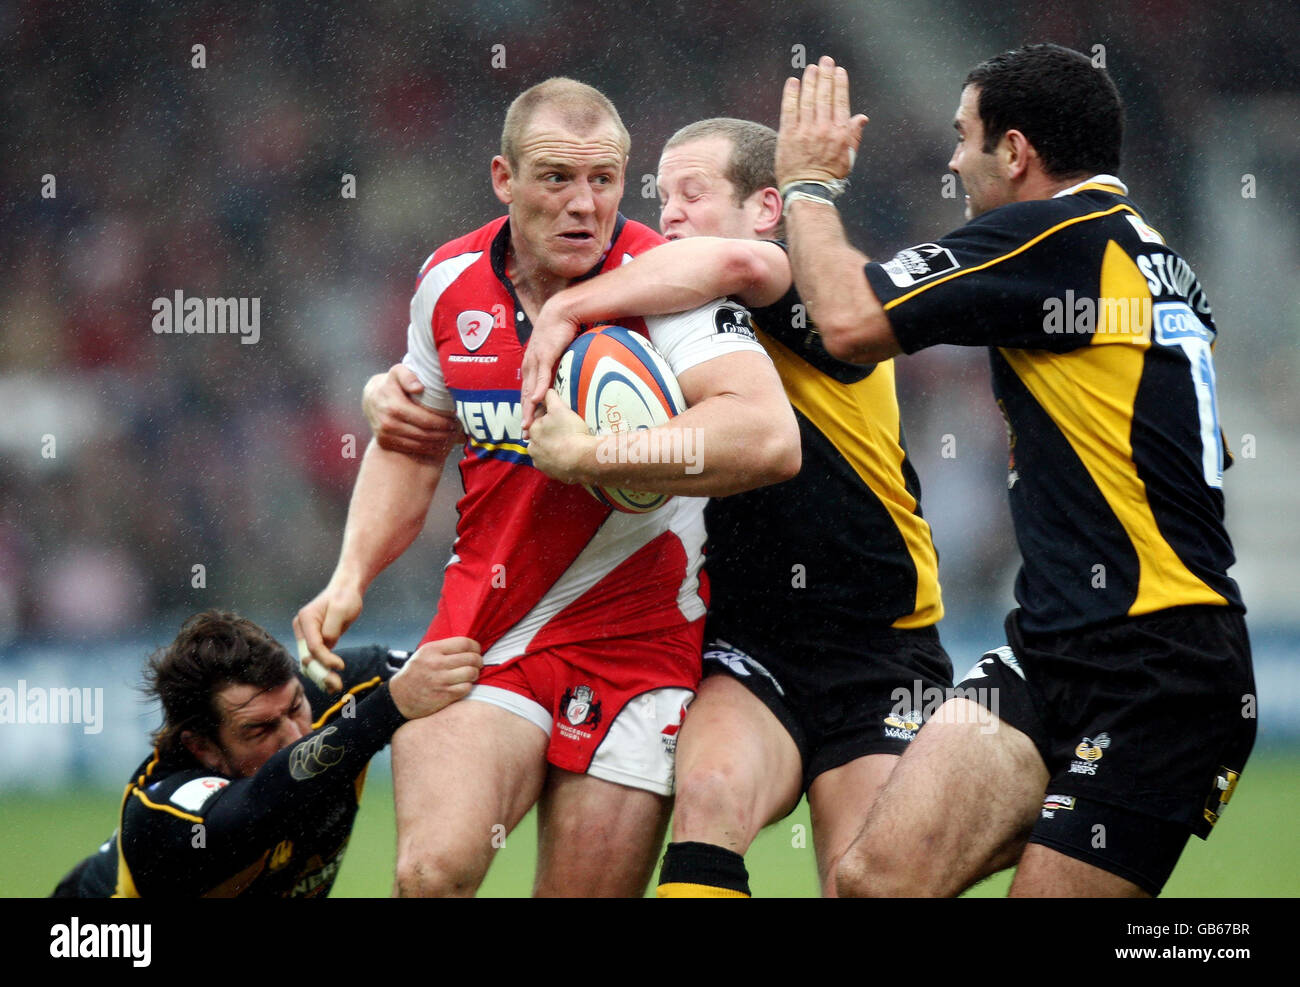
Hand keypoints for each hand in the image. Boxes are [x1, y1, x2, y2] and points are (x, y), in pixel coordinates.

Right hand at [293, 581, 363, 692]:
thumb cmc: (345, 597)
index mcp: (305, 619)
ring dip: (322, 675)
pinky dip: (324, 670)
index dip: (325, 659)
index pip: (312, 646)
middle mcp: (302, 628)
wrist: (346, 590)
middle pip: (308, 656)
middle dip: (321, 672)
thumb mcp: (341, 609)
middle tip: (335, 686)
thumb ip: (331, 628)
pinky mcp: (315, 641)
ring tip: (334, 687)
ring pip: (311, 661)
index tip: (341, 666)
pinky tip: (331, 683)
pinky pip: (317, 659)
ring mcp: (307, 635)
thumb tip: (326, 644)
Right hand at [363, 364, 462, 457]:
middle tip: (455, 430)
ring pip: (419, 444)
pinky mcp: (384, 442)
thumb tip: (419, 387)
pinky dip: (426, 448)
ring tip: (449, 437)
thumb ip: (408, 376)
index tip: (454, 420)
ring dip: (437, 443)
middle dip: (443, 434)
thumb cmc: (391, 383)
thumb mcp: (398, 372)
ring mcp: (385, 434)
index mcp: (394, 406)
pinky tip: (437, 443)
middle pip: (424, 434)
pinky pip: (410, 449)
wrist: (371, 397)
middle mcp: (388, 423)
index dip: (443, 423)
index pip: (426, 420)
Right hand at [387, 637, 481, 718]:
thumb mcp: (423, 654)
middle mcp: (436, 663)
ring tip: (471, 674)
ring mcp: (441, 680)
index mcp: (432, 650)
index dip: (475, 646)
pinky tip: (463, 685)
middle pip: (471, 658)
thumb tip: (468, 645)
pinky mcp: (444, 695)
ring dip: (475, 674)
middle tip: (477, 664)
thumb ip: (443, 649)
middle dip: (478, 661)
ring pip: (471, 673)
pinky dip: (468, 686)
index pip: (464, 643)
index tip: (476, 650)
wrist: (399, 698)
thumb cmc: (415, 673)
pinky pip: (467, 687)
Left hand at [521, 300, 583, 430]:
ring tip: (529, 423)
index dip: (526, 410)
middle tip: (525, 433)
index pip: (527, 393)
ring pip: (531, 389)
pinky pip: (542, 376)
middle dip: (525, 414)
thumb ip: (555, 369)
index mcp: (531, 367)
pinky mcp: (545, 355)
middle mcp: (530, 366)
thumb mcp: (555, 355)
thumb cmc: (559, 333)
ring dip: (528, 407)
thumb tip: (560, 381)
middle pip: (526, 395)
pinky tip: (537, 401)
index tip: (527, 426)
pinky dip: (539, 389)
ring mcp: (536, 361)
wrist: (560, 313)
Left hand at [526, 390, 594, 483]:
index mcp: (533, 429)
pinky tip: (567, 456)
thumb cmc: (570, 432)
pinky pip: (552, 464)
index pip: (539, 417)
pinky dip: (557, 460)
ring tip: (567, 444)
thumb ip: (551, 397)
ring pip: (545, 450)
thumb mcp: (560, 408)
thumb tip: (546, 391)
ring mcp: (540, 462)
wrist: (582, 459)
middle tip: (565, 430)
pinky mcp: (549, 473)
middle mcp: (532, 447)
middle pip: (541, 435)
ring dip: (552, 447)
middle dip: (549, 432)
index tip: (562, 416)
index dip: (550, 415)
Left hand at [776, 55, 869, 186]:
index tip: (838, 71)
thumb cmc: (830, 175)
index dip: (839, 84)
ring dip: (810, 81)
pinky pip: (790, 109)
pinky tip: (793, 82)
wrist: (808, 190)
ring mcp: (806, 131)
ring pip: (808, 99)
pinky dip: (792, 94)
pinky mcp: (788, 135)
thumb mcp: (849, 156)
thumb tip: (862, 117)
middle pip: (824, 96)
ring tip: (811, 68)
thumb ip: (854, 135)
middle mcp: (824, 128)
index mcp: (841, 132)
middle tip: (825, 61)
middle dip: (825, 76)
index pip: (841, 101)